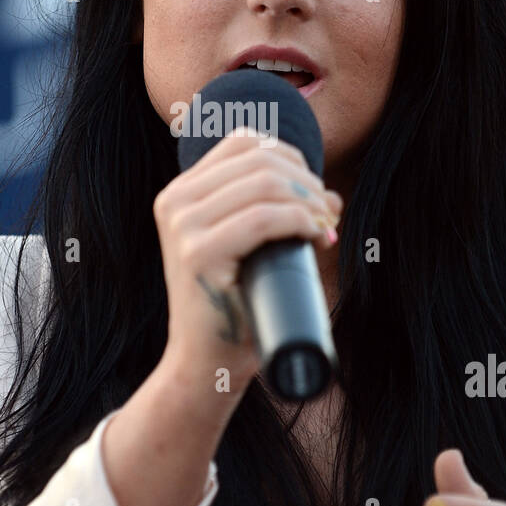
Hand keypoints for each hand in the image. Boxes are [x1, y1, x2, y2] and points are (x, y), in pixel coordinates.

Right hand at [154, 128, 341, 396]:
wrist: (208, 363)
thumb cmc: (238, 305)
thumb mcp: (251, 248)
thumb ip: (276, 212)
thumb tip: (331, 195)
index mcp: (181, 192)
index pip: (244, 142)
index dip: (291, 158)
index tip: (314, 194)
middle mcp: (174, 201)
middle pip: (259, 158)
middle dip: (306, 181)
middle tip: (328, 215)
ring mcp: (181, 226)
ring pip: (265, 183)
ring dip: (309, 200)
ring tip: (324, 227)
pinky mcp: (197, 254)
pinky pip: (264, 217)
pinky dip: (300, 220)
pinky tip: (314, 234)